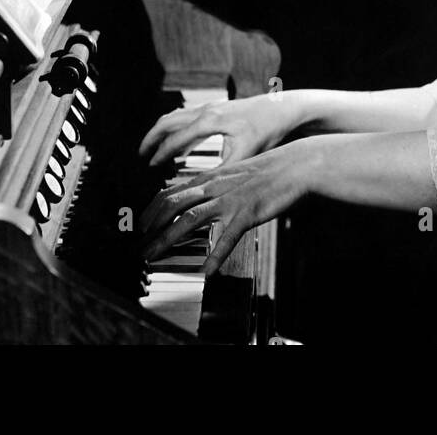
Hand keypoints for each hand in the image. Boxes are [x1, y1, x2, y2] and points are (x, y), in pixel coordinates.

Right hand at [138, 92, 298, 166]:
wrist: (285, 109)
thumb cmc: (268, 132)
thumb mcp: (243, 156)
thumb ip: (220, 172)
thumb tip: (199, 190)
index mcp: (209, 121)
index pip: (174, 139)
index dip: (160, 155)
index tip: (149, 168)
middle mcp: (206, 110)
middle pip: (167, 121)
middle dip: (151, 138)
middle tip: (140, 156)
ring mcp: (211, 106)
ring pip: (176, 116)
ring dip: (162, 132)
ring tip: (154, 150)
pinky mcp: (218, 108)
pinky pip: (188, 117)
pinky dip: (177, 129)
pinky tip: (181, 145)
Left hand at [139, 140, 318, 273]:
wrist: (295, 165)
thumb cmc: (269, 170)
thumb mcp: (235, 174)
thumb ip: (216, 185)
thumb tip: (201, 198)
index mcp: (211, 178)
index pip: (171, 191)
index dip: (152, 210)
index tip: (142, 225)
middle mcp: (215, 187)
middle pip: (172, 204)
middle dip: (151, 226)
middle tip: (140, 244)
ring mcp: (230, 200)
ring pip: (190, 218)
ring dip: (168, 239)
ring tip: (155, 255)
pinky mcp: (247, 213)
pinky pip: (227, 238)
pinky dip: (214, 255)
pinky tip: (207, 271)